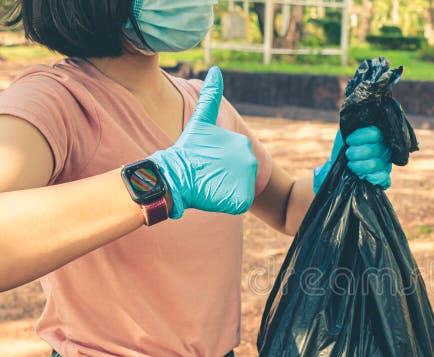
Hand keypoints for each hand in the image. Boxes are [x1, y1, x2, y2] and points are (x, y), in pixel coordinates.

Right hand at [148, 66, 257, 218]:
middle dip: (222, 176)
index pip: (236, 159)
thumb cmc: (185, 149)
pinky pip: (238, 201)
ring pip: (238, 187)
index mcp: (242, 142)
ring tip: (208, 183)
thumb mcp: (201, 119)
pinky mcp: (243, 197)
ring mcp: (247, 178)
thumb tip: (217, 68)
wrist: (175, 175)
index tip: (205, 161)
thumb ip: (211, 96)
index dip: (218, 163)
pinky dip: (225, 201)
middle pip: (239, 174)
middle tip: (205, 174)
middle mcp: (249, 158)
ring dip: (223, 188)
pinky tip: (212, 194)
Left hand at [313, 126, 392, 193]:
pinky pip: (384, 178)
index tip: (348, 140)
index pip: (375, 134)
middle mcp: (385, 148)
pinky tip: (364, 177)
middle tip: (348, 154)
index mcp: (378, 135)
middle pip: (375, 149)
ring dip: (359, 166)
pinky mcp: (383, 178)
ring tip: (350, 165)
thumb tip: (360, 116)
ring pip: (376, 164)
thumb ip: (354, 123)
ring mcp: (386, 163)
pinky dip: (374, 178)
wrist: (338, 164)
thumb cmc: (343, 145)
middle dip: (356, 153)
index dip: (360, 137)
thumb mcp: (346, 131)